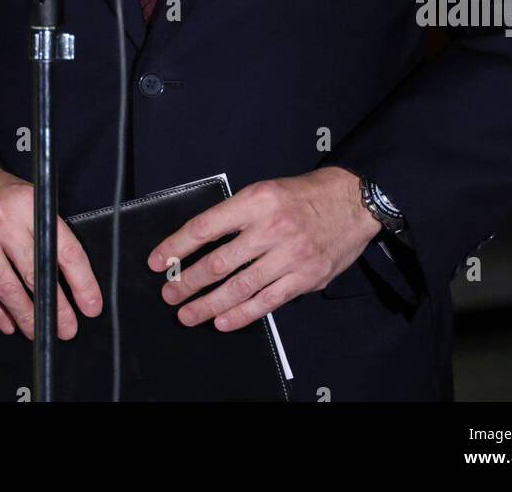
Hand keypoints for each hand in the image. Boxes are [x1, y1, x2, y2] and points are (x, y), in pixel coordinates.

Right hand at [0, 160, 101, 339]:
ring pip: (6, 287)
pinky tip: (7, 322)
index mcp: (30, 204)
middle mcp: (4, 220)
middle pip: (35, 273)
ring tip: (38, 330)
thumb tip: (72, 272)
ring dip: (25, 315)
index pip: (64, 249)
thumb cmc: (0, 193)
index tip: (90, 304)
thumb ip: (48, 229)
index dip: (81, 282)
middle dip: (54, 307)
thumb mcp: (30, 198)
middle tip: (66, 327)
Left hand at [147, 166, 380, 331]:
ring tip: (187, 313)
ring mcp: (289, 255)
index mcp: (256, 201)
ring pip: (239, 287)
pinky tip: (222, 321)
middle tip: (169, 294)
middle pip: (218, 262)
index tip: (159, 261)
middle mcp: (271, 228)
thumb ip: (238, 215)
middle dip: (187, 282)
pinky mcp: (305, 278)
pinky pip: (266, 301)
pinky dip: (241, 314)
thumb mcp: (266, 191)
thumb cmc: (304, 196)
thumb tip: (203, 242)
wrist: (352, 202)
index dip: (177, 247)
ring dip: (207, 304)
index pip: (206, 227)